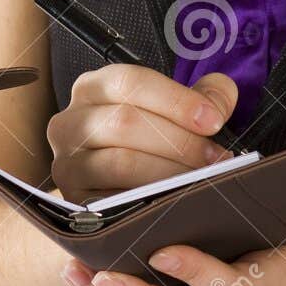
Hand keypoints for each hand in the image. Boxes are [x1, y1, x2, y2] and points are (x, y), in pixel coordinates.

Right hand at [46, 65, 238, 205]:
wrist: (121, 182)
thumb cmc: (149, 136)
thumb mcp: (175, 108)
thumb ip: (205, 96)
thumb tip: (218, 104)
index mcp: (93, 88)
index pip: (131, 83)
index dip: (176, 100)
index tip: (213, 120)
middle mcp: (70, 122)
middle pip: (124, 122)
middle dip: (179, 140)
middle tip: (215, 157)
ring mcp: (67, 164)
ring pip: (119, 162)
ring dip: (169, 171)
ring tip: (201, 178)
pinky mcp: (73, 202)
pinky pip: (112, 201)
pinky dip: (149, 200)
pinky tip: (175, 199)